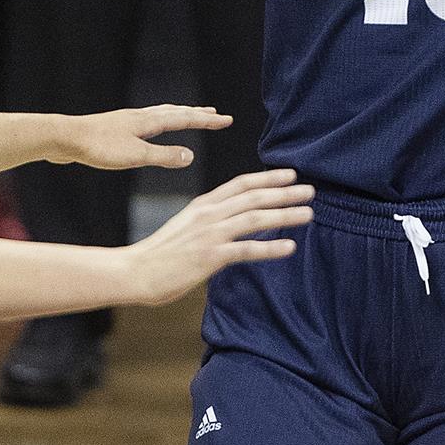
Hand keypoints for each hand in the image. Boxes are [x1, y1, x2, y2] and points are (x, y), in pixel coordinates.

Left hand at [55, 104, 233, 171]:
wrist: (63, 138)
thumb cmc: (98, 148)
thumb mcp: (135, 157)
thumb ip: (163, 156)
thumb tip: (190, 156)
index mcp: (148, 122)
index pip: (184, 119)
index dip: (206, 122)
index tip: (227, 120)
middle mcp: (140, 117)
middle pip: (174, 112)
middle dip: (196, 115)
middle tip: (215, 114)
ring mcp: (127, 121)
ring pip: (159, 115)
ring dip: (178, 115)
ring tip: (187, 116)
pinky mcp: (115, 129)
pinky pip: (146, 122)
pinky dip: (159, 123)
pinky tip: (150, 131)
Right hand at [123, 168, 314, 304]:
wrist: (134, 270)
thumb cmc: (161, 253)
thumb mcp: (187, 225)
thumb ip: (210, 219)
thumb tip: (233, 219)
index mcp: (204, 204)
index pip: (241, 184)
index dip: (268, 177)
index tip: (290, 174)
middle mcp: (209, 214)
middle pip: (254, 197)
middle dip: (285, 192)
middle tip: (310, 190)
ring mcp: (210, 234)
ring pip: (255, 218)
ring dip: (285, 214)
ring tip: (308, 214)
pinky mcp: (210, 256)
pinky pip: (247, 249)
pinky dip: (271, 247)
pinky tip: (290, 247)